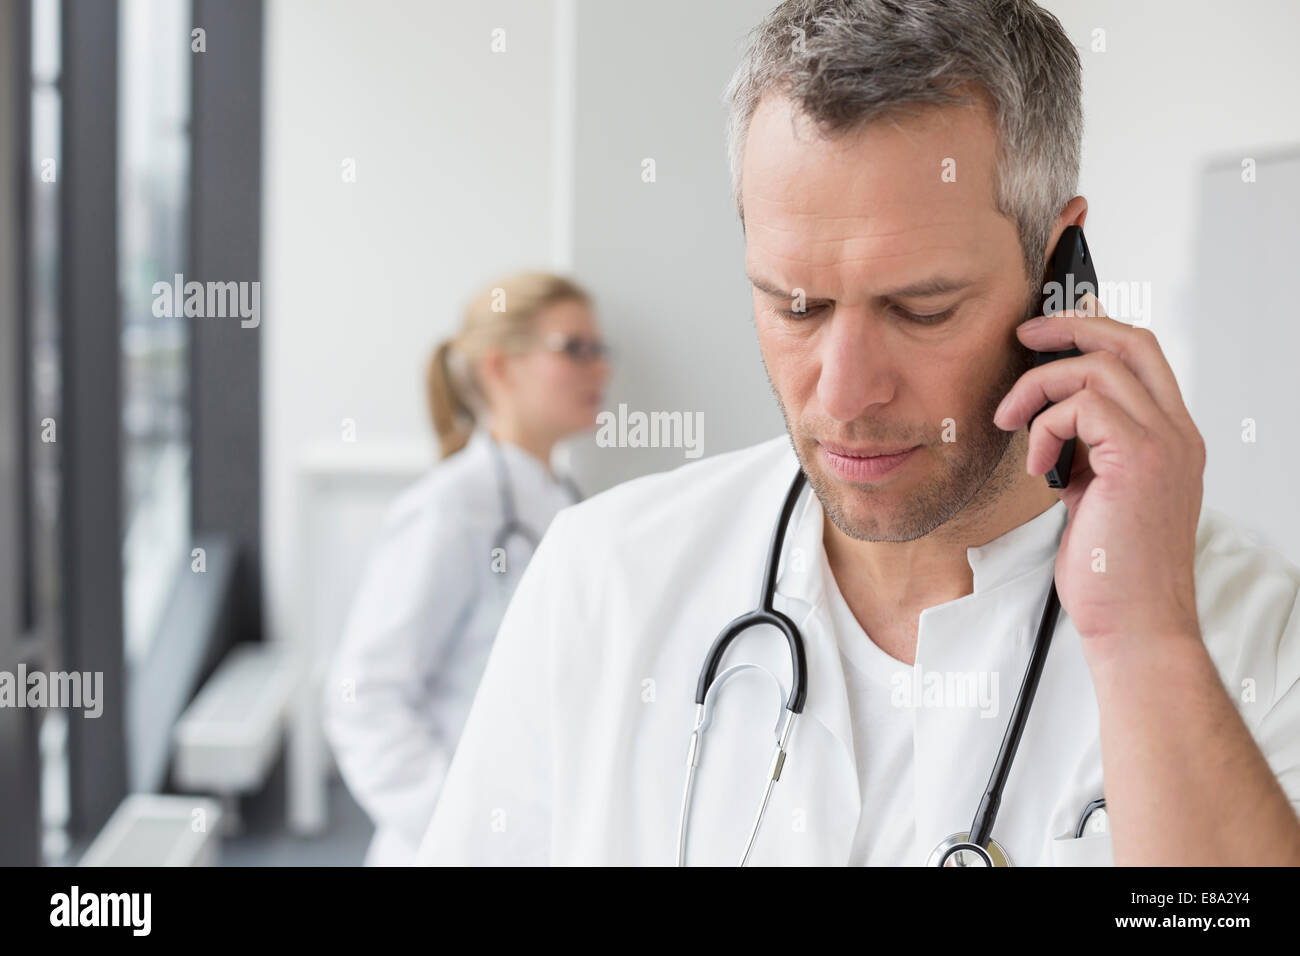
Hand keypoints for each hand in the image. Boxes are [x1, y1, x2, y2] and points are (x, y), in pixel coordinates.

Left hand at [992, 295, 1205, 656]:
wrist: (1136, 625)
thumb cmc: (1114, 573)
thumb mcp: (1097, 496)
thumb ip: (1086, 454)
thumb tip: (1050, 425)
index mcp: (1171, 439)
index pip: (1142, 357)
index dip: (1093, 331)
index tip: (1044, 337)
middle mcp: (1177, 434)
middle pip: (1129, 341)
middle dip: (1069, 326)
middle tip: (1023, 337)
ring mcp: (1163, 444)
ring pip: (1096, 368)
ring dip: (1038, 387)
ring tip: (1012, 423)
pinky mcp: (1137, 460)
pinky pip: (1081, 406)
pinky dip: (1044, 427)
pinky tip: (1036, 466)